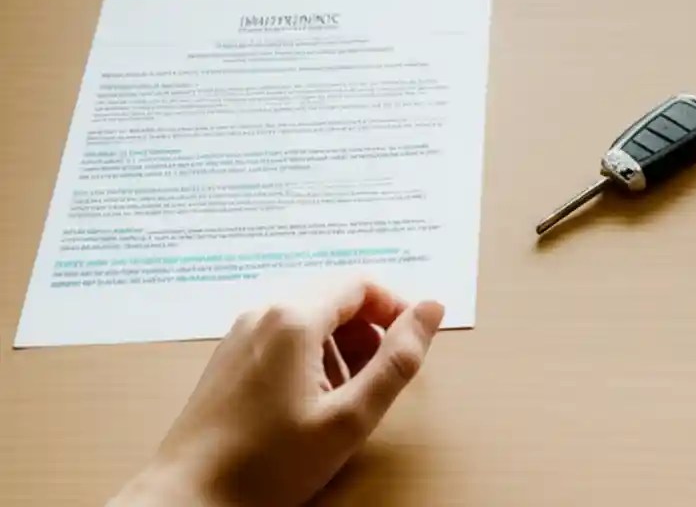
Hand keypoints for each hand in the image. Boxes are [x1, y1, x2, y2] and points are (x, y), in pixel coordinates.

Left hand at [109, 279, 444, 506]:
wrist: (190, 498)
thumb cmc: (268, 464)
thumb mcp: (350, 418)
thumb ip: (397, 361)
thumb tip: (432, 310)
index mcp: (293, 319)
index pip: (361, 284)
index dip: (397, 308)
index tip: (414, 345)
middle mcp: (264, 312)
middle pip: (336, 294)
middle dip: (370, 328)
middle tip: (382, 377)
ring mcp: (242, 332)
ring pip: (311, 314)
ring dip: (342, 342)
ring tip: (348, 395)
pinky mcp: (231, 354)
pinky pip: (285, 333)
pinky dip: (313, 353)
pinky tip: (313, 399)